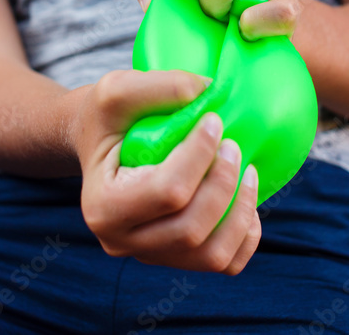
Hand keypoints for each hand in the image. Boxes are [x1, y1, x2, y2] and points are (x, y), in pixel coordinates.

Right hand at [73, 69, 261, 273]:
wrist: (104, 145)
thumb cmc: (108, 118)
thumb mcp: (115, 89)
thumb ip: (157, 85)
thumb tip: (207, 90)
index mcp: (101, 206)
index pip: (167, 192)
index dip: (201, 154)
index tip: (214, 119)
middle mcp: (122, 242)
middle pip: (191, 229)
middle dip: (224, 182)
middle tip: (234, 144)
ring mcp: (150, 256)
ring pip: (212, 255)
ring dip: (241, 210)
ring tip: (247, 170)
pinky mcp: (177, 259)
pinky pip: (227, 263)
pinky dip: (247, 234)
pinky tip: (244, 197)